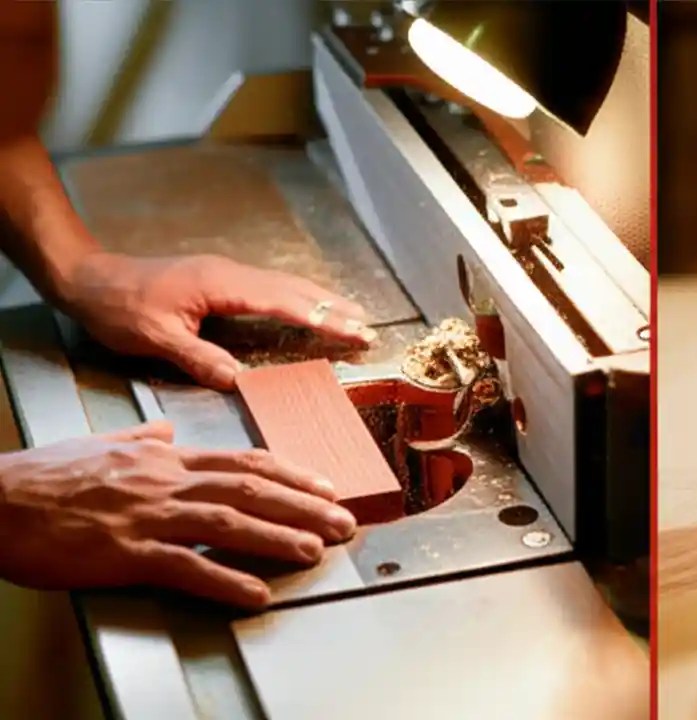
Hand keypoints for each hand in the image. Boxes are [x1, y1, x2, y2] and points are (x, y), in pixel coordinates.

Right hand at [0, 420, 356, 608]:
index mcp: (162, 460)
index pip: (242, 462)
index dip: (290, 474)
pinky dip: (225, 580)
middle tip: (343, 520)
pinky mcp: (124, 553)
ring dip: (278, 537)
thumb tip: (163, 434)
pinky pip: (185, 567)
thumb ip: (138, 442)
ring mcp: (146, 516)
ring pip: (228, 522)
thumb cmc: (39, 477)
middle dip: (303, 505)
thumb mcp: (97, 446)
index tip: (324, 485)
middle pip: (249, 489)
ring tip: (315, 550)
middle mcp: (164, 481)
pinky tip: (254, 593)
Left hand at [58, 252, 376, 389]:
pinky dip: (299, 297)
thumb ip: (199, 357)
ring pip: (286, 285)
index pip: (284, 302)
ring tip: (352, 314)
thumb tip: (238, 379)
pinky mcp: (219, 278)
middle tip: (368, 326)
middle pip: (295, 289)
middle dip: (335, 308)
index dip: (322, 318)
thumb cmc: (118, 306)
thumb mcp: (154, 338)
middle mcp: (230, 274)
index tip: (353, 330)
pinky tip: (309, 306)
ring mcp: (226, 274)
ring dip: (322, 300)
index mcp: (222, 285)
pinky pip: (272, 286)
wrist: (89, 278)